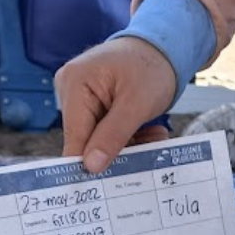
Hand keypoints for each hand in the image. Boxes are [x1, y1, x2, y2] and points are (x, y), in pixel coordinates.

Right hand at [55, 36, 176, 171]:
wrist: (164, 47)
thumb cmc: (151, 66)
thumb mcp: (136, 104)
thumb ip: (113, 136)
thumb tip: (90, 167)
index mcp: (74, 83)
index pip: (75, 137)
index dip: (87, 164)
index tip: (105, 188)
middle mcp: (70, 89)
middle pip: (85, 140)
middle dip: (117, 151)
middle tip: (148, 152)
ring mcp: (80, 98)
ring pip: (99, 140)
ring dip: (129, 144)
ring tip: (156, 136)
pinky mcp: (93, 106)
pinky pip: (106, 132)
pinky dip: (129, 137)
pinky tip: (151, 132)